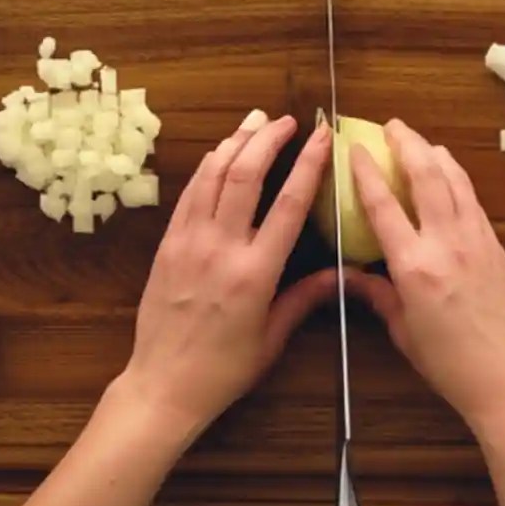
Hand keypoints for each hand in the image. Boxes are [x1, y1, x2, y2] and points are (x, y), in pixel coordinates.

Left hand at [121, 114, 335, 435]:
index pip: (288, 204)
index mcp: (255, 274)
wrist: (163, 385)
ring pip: (212, 176)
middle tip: (287, 120)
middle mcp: (221, 249)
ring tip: (255, 122)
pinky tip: (221, 154)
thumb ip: (304, 298)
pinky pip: (190, 195)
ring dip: (235, 143)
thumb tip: (342, 274)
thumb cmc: (224, 369)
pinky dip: (208, 168)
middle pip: (245, 176)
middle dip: (268, 140)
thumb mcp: (272, 338)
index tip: (321, 137)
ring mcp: (189, 243)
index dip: (307, 164)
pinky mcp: (167, 245)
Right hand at [346, 119, 504, 431]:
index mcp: (414, 267)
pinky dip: (457, 179)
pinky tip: (450, 176)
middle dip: (407, 144)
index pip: (383, 206)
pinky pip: (473, 201)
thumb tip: (351, 277)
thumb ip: (377, 295)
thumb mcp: (403, 331)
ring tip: (421, 141)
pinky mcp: (497, 246)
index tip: (356, 148)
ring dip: (436, 154)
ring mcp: (477, 241)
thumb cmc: (449, 364)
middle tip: (392, 125)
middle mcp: (447, 244)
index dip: (367, 172)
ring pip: (455, 181)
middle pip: (425, 176)